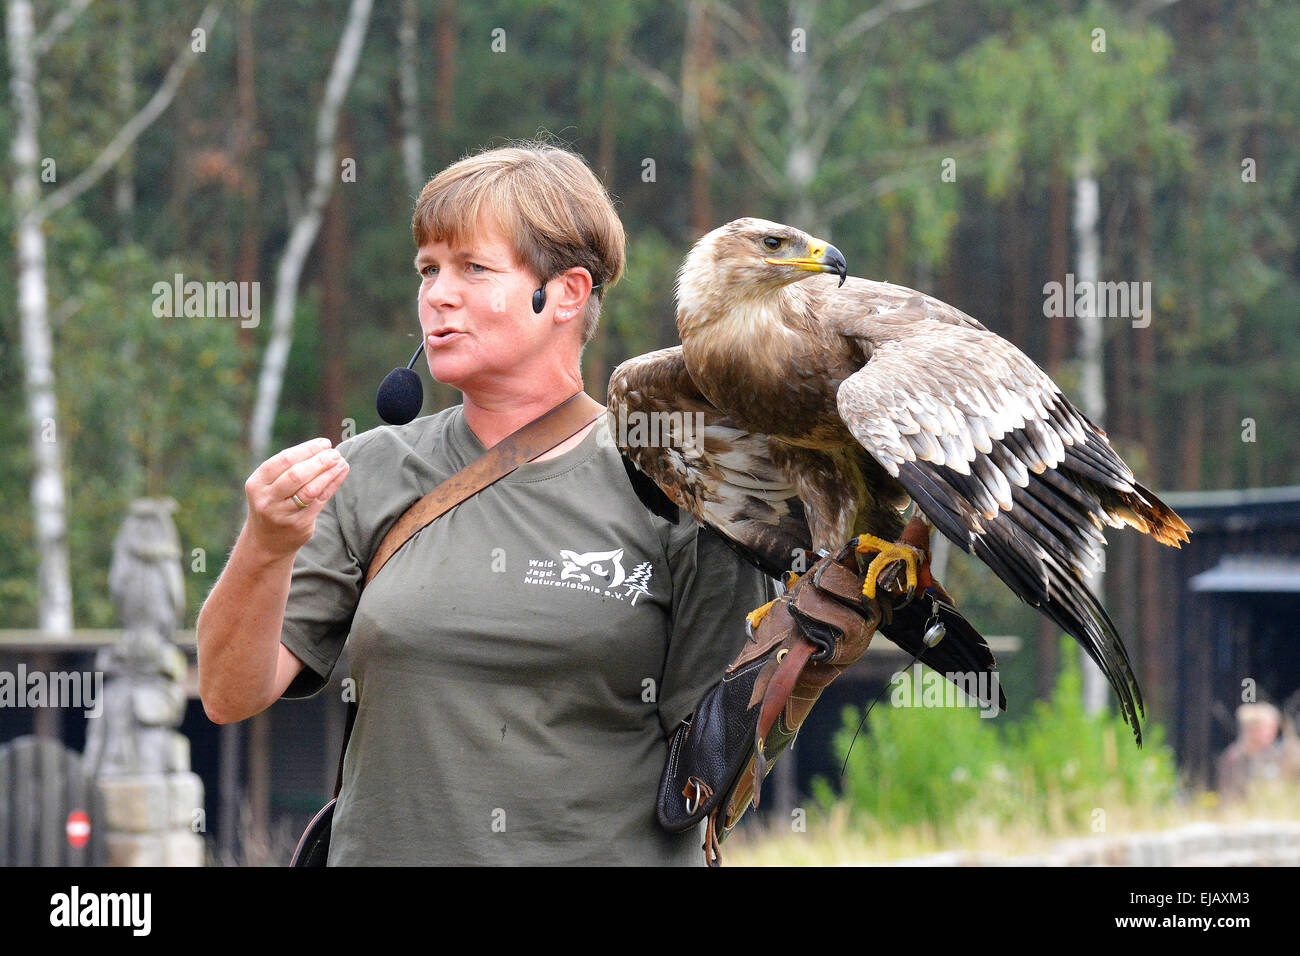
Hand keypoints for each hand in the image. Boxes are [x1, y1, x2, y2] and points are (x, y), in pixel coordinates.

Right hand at [244, 437, 349, 558]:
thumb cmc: (273, 503)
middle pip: (296, 475)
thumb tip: (323, 448)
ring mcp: (282, 514)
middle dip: (319, 461)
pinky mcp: (299, 525)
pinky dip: (332, 485)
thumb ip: (289, 468)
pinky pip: (320, 501)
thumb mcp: (270, 485)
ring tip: (341, 462)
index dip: (307, 449)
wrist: (266, 542)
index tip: (325, 443)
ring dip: (328, 473)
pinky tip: (341, 473)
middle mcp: (267, 499)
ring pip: (310, 490)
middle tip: (335, 453)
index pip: (284, 460)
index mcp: (257, 483)